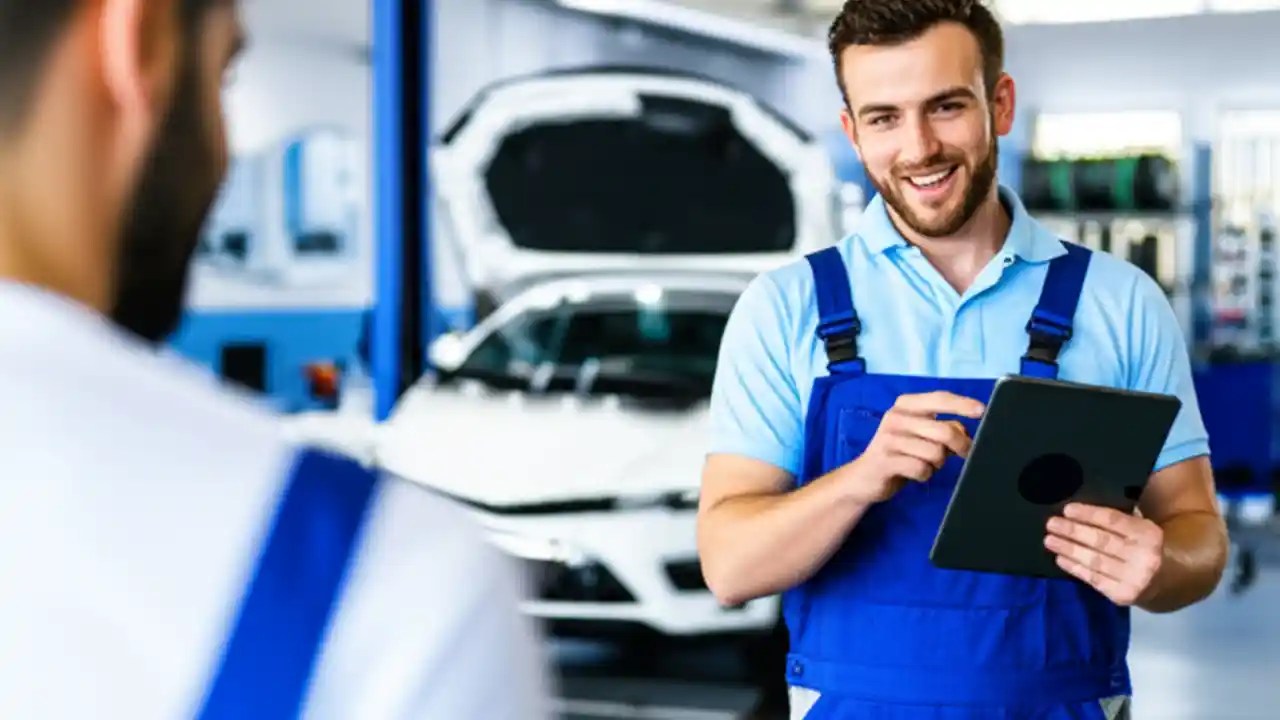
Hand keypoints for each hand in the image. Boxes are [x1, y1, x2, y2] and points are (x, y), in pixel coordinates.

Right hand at [843, 391, 984, 504]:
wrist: (863, 477)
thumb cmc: (899, 453)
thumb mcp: (921, 435)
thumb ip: (944, 429)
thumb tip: (966, 432)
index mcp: (905, 405)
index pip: (940, 398)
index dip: (963, 404)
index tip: (982, 411)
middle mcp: (896, 417)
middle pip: (944, 430)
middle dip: (960, 446)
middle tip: (964, 454)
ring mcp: (889, 438)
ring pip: (935, 453)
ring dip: (937, 464)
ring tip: (925, 463)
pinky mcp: (885, 460)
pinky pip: (921, 469)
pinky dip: (924, 475)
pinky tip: (914, 473)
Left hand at [1045, 503, 1163, 605]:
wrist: (1163, 581)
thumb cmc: (1141, 547)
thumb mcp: (1138, 528)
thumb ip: (1117, 520)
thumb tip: (1078, 511)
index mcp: (1148, 533)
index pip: (1114, 520)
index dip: (1089, 514)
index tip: (1067, 509)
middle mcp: (1144, 556)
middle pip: (1102, 541)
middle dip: (1073, 531)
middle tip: (1051, 524)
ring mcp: (1134, 578)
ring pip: (1094, 561)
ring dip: (1069, 549)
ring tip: (1050, 540)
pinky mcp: (1122, 594)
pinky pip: (1093, 579)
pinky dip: (1074, 568)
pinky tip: (1060, 559)